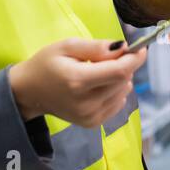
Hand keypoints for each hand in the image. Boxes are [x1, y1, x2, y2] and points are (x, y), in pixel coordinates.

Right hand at [8, 37, 146, 127]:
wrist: (29, 92)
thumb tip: (123, 47)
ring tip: (98, 71)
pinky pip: (117, 103)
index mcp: (78, 81)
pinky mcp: (92, 124)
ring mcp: (90, 117)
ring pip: (122, 92)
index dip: (134, 59)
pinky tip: (98, 86)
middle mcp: (86, 103)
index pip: (119, 72)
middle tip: (109, 56)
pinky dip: (114, 91)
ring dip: (119, 79)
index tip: (140, 48)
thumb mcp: (67, 46)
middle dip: (124, 65)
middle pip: (123, 81)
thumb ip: (96, 47)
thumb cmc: (46, 64)